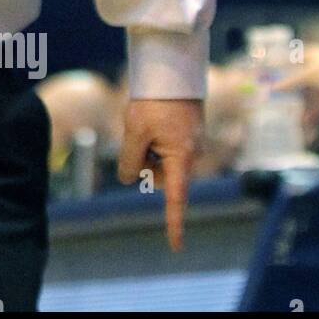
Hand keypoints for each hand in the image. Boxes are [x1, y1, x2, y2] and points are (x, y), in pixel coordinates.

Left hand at [117, 98, 202, 252]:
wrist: (172, 72)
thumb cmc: (155, 101)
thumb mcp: (134, 132)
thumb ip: (129, 160)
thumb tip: (127, 178)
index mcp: (181, 158)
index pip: (176, 199)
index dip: (174, 223)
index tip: (177, 246)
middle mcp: (190, 156)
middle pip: (157, 175)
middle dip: (142, 161)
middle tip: (137, 134)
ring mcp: (189, 146)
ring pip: (156, 160)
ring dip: (145, 147)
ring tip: (145, 120)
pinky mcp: (185, 136)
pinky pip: (161, 146)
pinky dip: (150, 138)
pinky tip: (149, 118)